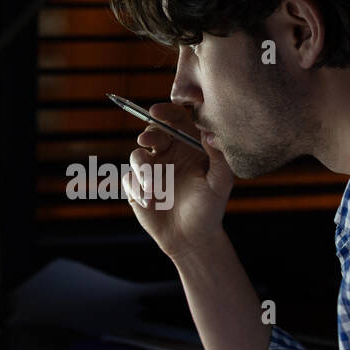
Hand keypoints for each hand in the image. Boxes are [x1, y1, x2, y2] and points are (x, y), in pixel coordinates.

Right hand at [121, 102, 233, 261]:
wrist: (191, 238)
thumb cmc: (210, 208)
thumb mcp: (220, 182)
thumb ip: (219, 157)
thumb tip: (210, 133)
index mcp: (188, 146)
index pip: (176, 119)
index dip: (165, 111)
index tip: (156, 112)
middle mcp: (168, 153)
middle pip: (152, 132)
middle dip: (149, 134)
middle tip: (148, 141)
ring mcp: (151, 169)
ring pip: (137, 155)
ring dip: (143, 169)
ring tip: (154, 188)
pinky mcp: (136, 186)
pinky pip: (128, 179)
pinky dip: (137, 188)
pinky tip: (150, 201)